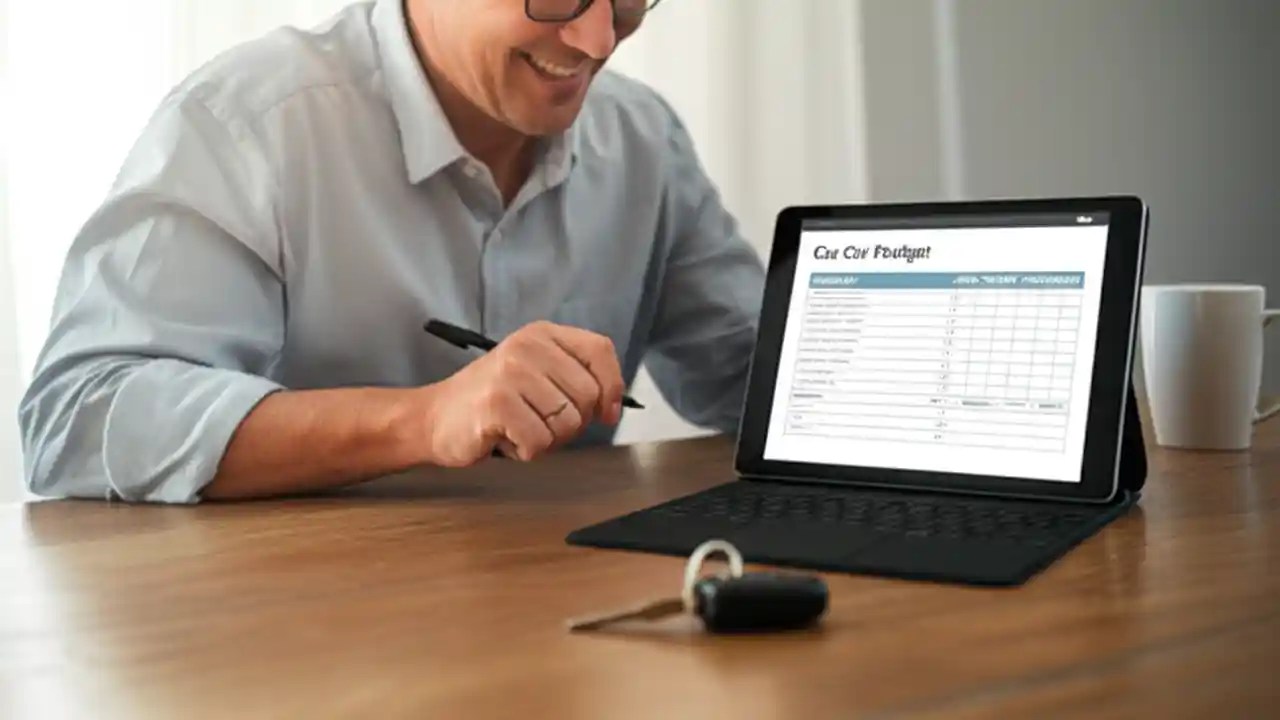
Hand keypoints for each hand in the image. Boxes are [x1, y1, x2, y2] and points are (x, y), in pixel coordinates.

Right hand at [419, 321, 624, 465]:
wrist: (434, 417)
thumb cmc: (492, 402)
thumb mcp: (537, 374)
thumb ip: (574, 380)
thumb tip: (612, 407)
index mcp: (542, 335)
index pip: (600, 351)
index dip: (612, 387)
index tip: (606, 413)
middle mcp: (527, 348)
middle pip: (588, 395)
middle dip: (573, 423)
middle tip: (540, 423)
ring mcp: (510, 374)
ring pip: (567, 424)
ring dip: (548, 440)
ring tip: (519, 428)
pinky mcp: (496, 404)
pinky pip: (540, 442)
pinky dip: (526, 451)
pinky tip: (505, 438)